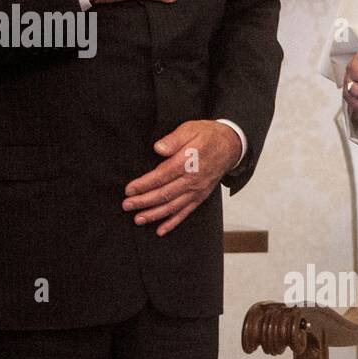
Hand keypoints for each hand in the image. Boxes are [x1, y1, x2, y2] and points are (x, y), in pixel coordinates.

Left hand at [122, 120, 241, 235]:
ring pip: (173, 206)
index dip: (144, 184)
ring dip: (154, 214)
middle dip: (144, 202)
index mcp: (188, 162)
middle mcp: (192, 180)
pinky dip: (173, 222)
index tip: (129, 190)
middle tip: (127, 206)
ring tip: (138, 219)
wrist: (230, 145)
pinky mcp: (200, 196)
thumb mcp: (190, 129)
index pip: (162, 176)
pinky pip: (186, 212)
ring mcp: (197, 190)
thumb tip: (158, 148)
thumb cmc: (207, 135)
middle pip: (164, 194)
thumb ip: (173, 139)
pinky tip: (160, 230)